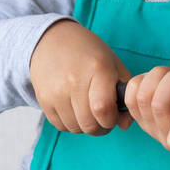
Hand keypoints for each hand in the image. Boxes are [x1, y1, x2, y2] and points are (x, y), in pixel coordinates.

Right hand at [29, 19, 133, 134]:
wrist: (51, 41)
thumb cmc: (88, 53)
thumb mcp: (113, 65)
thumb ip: (125, 94)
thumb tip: (125, 125)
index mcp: (98, 69)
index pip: (104, 109)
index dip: (111, 119)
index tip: (113, 113)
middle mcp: (74, 81)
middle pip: (90, 125)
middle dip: (101, 126)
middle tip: (102, 115)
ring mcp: (56, 91)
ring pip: (76, 128)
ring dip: (85, 125)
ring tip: (87, 109)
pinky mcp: (43, 99)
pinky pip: (60, 126)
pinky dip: (70, 123)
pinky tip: (73, 108)